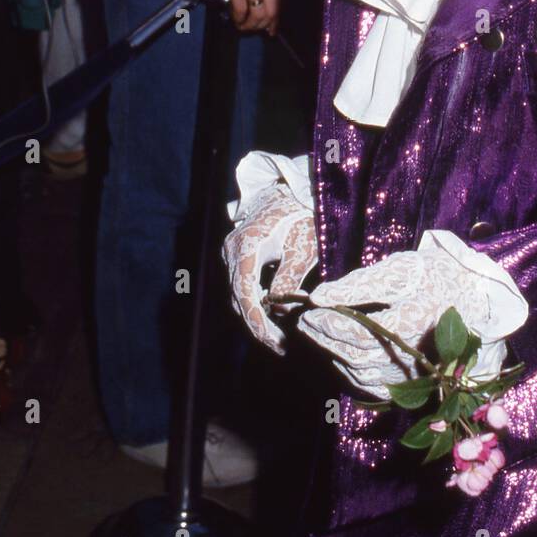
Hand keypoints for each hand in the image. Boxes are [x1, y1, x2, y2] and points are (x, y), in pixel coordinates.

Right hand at [203, 0, 280, 32]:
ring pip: (257, 14)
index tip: (270, 29)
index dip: (274, 19)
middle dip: (261, 25)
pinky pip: (240, 9)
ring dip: (249, 25)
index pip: (279, 2)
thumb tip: (264, 2)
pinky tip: (234, 18)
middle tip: (252, 29)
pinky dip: (238, 18)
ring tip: (241, 26)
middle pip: (271, 11)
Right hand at [223, 184, 317, 354]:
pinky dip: (257, 300)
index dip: (258, 322)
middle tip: (282, 345)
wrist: (292, 190)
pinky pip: (244, 283)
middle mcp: (232, 250)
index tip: (275, 342)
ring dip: (257, 314)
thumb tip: (279, 306)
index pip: (245, 294)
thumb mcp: (304, 245)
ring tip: (281, 335)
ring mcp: (232, 251)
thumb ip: (290, 275)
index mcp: (246, 246)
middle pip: (239, 297)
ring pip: (240, 293)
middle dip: (258, 324)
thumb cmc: (302, 214)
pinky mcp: (238, 254)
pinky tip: (275, 311)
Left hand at [298, 231, 527, 399]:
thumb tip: (319, 295)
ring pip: (360, 373)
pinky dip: (350, 372)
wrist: (473, 298)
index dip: (328, 323)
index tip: (307, 309)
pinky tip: (339, 355)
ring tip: (317, 333)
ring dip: (333, 354)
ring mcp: (413, 374)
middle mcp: (414, 354)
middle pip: (355, 355)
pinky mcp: (413, 382)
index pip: (357, 332)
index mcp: (412, 322)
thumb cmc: (435, 276)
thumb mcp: (400, 269)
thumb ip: (359, 284)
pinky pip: (373, 386)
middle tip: (304, 321)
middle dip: (324, 337)